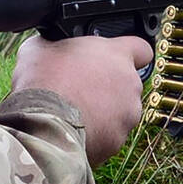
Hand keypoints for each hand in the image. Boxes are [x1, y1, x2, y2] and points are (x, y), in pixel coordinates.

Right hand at [9, 34, 151, 165]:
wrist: (43, 125)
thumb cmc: (43, 81)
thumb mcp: (40, 48)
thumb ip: (57, 44)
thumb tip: (50, 46)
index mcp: (117, 55)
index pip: (141, 48)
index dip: (129, 53)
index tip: (116, 60)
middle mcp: (131, 83)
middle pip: (126, 83)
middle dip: (108, 87)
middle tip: (82, 90)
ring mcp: (129, 113)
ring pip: (120, 111)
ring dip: (104, 112)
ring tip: (74, 112)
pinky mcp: (119, 139)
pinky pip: (109, 134)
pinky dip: (96, 134)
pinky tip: (74, 130)